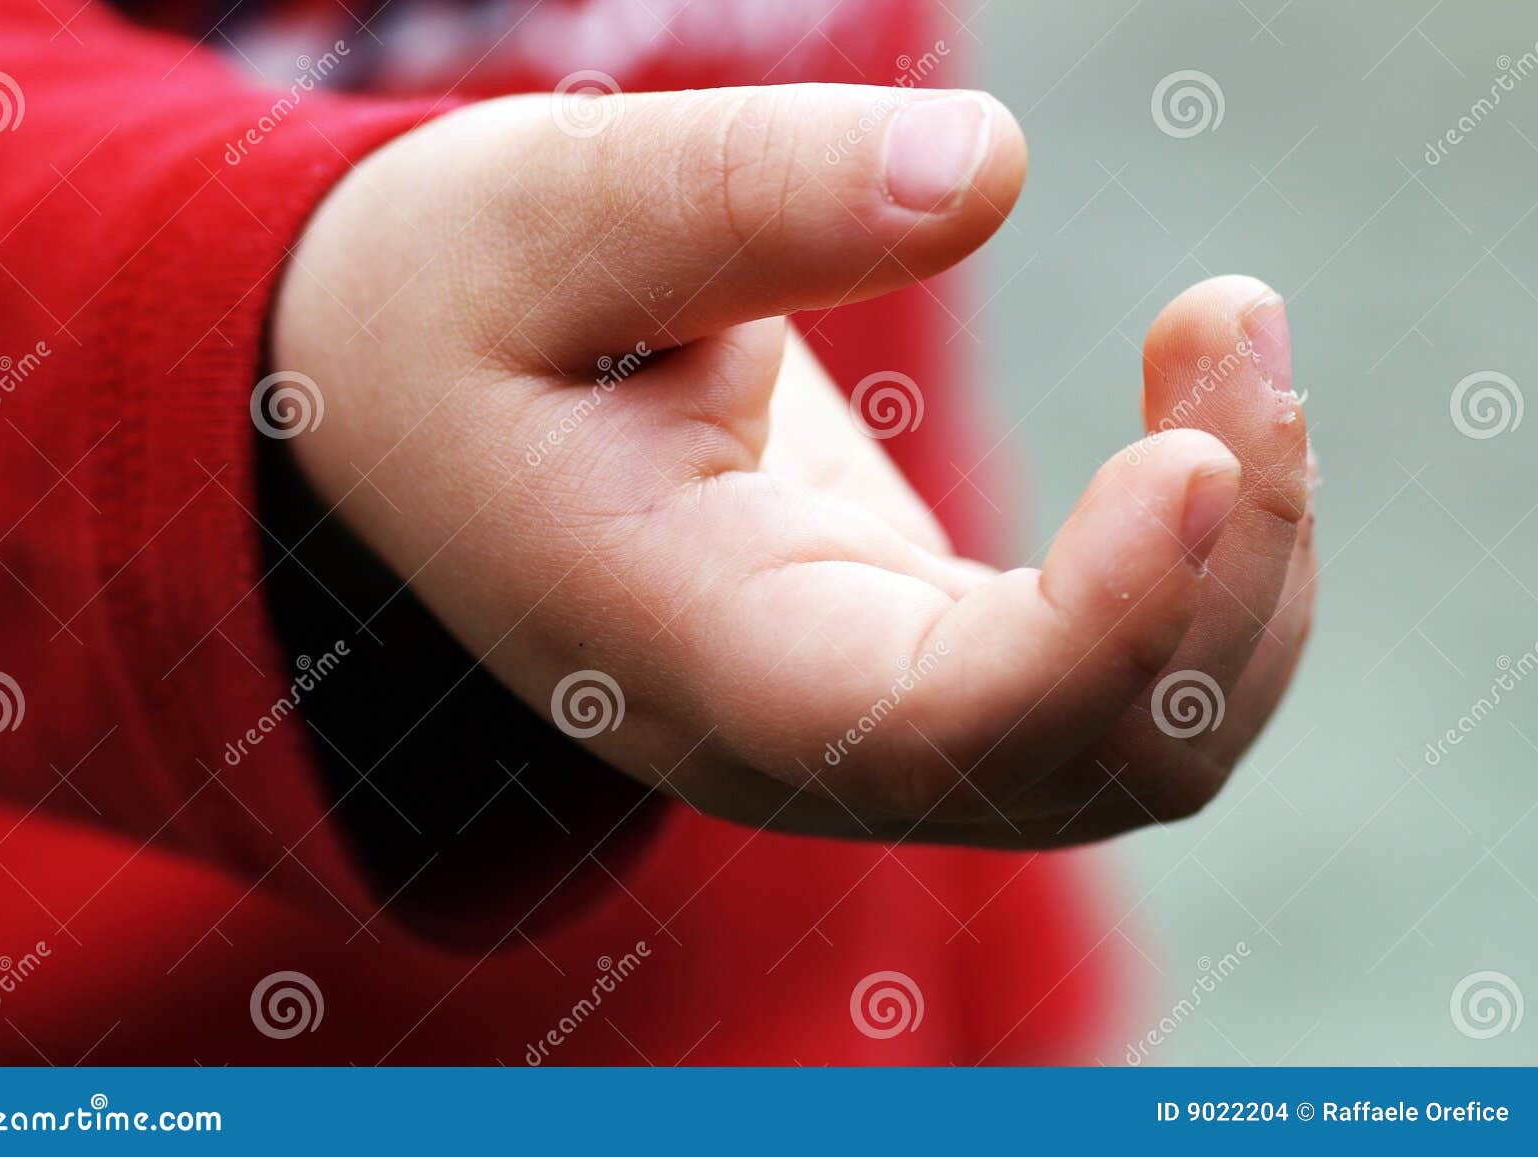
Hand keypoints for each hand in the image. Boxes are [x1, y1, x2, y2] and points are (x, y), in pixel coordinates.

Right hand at [271, 84, 1313, 845]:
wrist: (414, 407)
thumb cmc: (449, 310)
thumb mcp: (540, 214)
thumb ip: (740, 191)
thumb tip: (988, 169)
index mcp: (682, 649)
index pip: (928, 729)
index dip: (1100, 631)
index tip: (1198, 457)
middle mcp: (789, 736)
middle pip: (1088, 761)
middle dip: (1225, 562)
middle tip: (1228, 315)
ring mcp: (865, 726)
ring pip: (1138, 746)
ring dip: (1244, 565)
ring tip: (1224, 338)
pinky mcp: (918, 667)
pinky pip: (1121, 688)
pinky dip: (1206, 570)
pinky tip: (1197, 422)